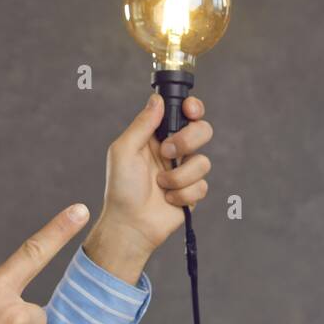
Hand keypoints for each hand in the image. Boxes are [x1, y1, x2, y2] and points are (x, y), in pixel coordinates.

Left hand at [82, 92, 212, 284]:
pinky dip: (182, 194)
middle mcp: (174, 151)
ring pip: (203, 161)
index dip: (192, 107)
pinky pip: (202, 185)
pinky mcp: (192, 192)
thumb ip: (142, 124)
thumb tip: (157, 99)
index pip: (183, 113)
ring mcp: (184, 171)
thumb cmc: (120, 188)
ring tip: (160, 185)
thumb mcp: (123, 151)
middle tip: (166, 153)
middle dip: (188, 140)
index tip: (190, 110)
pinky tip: (167, 199)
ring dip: (179, 175)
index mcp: (157, 136)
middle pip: (202, 130)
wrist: (129, 224)